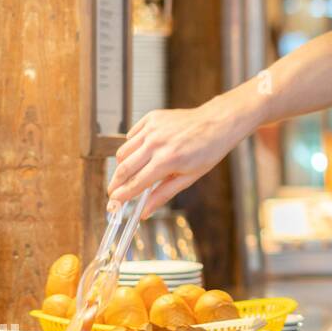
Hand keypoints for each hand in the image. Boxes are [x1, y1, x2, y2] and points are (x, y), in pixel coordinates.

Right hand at [106, 96, 249, 216]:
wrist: (217, 122)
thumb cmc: (208, 150)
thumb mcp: (190, 177)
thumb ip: (163, 194)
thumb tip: (144, 212)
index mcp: (167, 160)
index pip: (135, 183)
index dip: (121, 195)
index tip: (114, 203)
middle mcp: (156, 143)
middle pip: (123, 168)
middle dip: (115, 183)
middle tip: (113, 192)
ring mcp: (152, 128)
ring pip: (123, 152)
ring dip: (123, 166)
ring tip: (131, 173)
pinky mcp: (151, 118)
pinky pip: (131, 136)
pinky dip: (132, 147)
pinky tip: (143, 153)